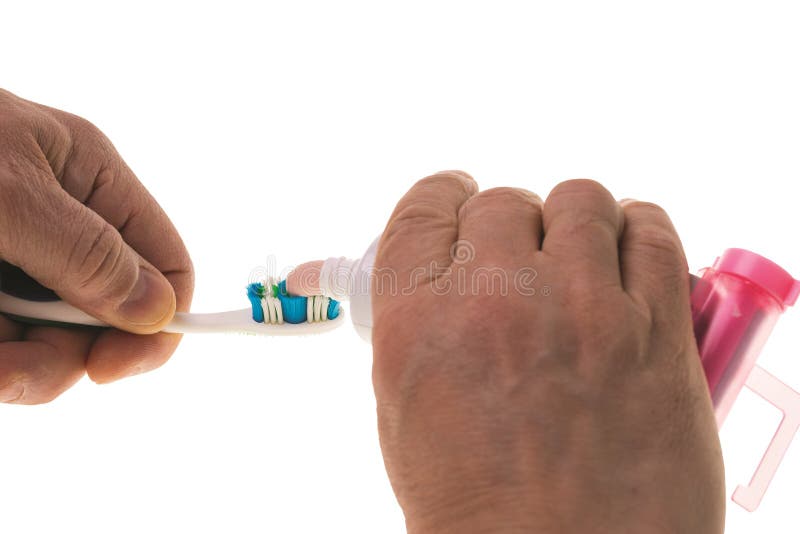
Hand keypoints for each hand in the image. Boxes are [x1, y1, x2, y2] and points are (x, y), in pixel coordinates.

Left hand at [0, 89, 193, 402]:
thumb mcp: (7, 194)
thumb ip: (88, 253)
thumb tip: (157, 309)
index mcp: (85, 179)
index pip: (162, 260)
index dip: (157, 319)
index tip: (116, 366)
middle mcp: (58, 222)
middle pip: (105, 313)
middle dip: (68, 354)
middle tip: (15, 374)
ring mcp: (13, 259)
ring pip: (49, 341)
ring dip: (20, 368)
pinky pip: (4, 344)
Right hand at [372, 172, 724, 532]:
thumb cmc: (480, 512)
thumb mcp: (408, 415)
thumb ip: (419, 331)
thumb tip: (441, 280)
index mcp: (418, 323)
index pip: (421, 212)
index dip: (442, 197)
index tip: (457, 199)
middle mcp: (494, 302)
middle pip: (501, 203)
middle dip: (508, 225)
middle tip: (522, 259)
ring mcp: (581, 309)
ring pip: (579, 200)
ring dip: (574, 221)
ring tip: (579, 257)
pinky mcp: (656, 328)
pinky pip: (652, 232)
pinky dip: (638, 231)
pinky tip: (629, 253)